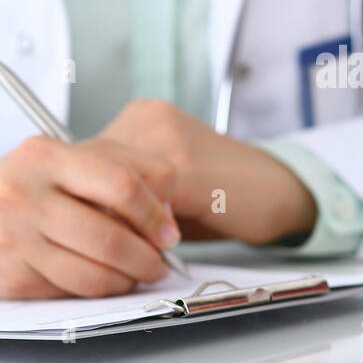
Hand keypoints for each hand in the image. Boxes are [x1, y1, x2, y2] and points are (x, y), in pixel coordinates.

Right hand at [0, 135, 180, 297]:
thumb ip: (134, 169)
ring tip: (140, 272)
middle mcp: (20, 195)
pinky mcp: (12, 276)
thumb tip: (168, 215)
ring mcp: (11, 239)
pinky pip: (74, 291)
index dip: (154, 213)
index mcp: (45, 155)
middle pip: (109, 238)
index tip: (169, 232)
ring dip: (129, 279)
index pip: (120, 185)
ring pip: (93, 274)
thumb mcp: (80, 158)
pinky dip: (102, 289)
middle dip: (147, 256)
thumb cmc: (40, 184)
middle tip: (161, 262)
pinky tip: (109, 279)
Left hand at [99, 99, 316, 245]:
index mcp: (141, 118)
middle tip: (112, 241)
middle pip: (92, 167)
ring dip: (120, 222)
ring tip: (140, 245)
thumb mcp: (166, 184)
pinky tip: (161, 244)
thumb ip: (126, 191)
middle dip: (98, 210)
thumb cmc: (223, 196)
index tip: (92, 226)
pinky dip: (144, 230)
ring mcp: (167, 138)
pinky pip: (142, 203)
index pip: (85, 156)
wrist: (281, 192)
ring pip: (113, 187)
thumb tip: (81, 216)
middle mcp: (149, 118)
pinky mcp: (186, 165)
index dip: (85, 197)